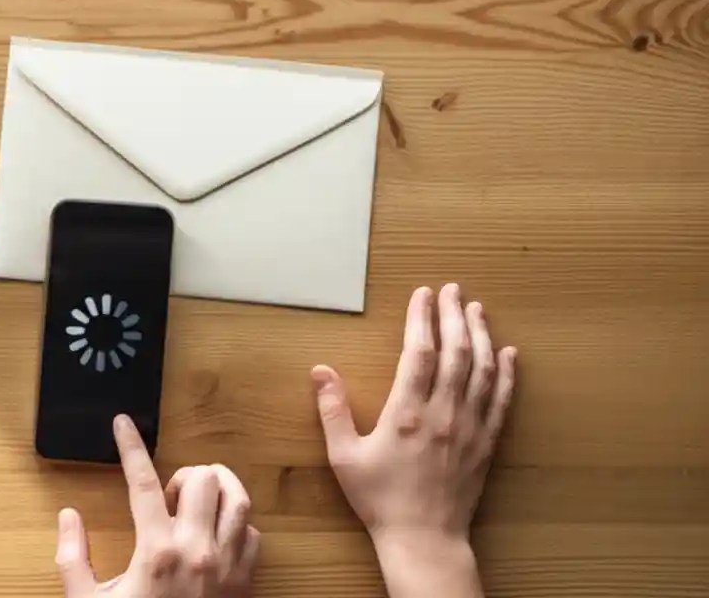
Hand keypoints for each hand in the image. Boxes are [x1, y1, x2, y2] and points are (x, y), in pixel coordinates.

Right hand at [55, 415, 259, 597]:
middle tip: (169, 497)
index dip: (131, 447)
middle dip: (185, 475)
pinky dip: (237, 525)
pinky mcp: (246, 582)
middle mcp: (197, 551)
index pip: (143, 483)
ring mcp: (227, 566)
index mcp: (155, 551)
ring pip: (239, 499)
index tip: (123, 423)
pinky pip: (253, 534)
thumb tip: (68, 516)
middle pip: (204, 478)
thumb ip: (73, 557)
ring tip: (197, 502)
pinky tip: (217, 534)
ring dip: (218, 489)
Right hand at [311, 284, 516, 596]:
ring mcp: (469, 428)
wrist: (423, 539)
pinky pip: (501, 401)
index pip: (418, 353)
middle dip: (454, 316)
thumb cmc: (380, 499)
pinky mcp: (486, 443)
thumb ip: (332, 410)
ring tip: (477, 310)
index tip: (422, 295)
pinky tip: (508, 355)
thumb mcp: (344, 456)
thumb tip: (320, 371)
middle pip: (455, 353)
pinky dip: (506, 374)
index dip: (421, 319)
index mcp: (406, 413)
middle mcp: (443, 414)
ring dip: (481, 336)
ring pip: (482, 371)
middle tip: (453, 290)